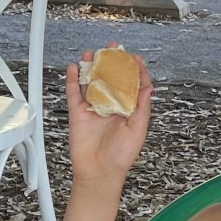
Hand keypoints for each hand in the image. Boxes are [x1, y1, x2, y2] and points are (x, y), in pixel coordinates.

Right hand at [64, 47, 151, 186]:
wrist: (99, 172)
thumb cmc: (121, 156)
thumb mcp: (138, 130)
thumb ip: (141, 107)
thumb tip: (148, 87)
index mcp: (127, 109)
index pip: (131, 84)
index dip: (133, 70)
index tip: (133, 58)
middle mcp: (110, 106)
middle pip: (110, 78)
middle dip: (111, 62)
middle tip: (112, 48)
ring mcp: (93, 108)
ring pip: (91, 82)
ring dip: (91, 67)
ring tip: (93, 53)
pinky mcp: (78, 113)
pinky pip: (74, 93)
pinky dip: (72, 80)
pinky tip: (74, 68)